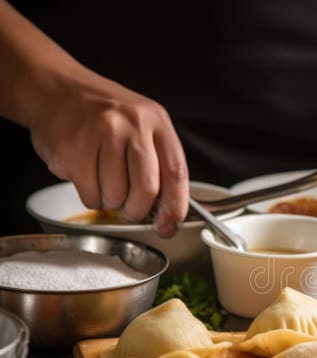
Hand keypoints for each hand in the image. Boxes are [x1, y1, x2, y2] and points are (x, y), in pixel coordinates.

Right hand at [28, 70, 188, 236]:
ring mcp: (101, 133)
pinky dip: (89, 196)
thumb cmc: (102, 113)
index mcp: (156, 120)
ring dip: (110, 202)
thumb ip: (158, 159)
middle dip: (137, 210)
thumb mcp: (141, 124)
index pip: (176, 172)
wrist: (55, 88)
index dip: (175, 206)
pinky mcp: (72, 147)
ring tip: (103, 183)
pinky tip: (85, 176)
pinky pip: (88, 193)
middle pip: (146, 189)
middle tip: (129, 210)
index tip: (169, 225)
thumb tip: (167, 209)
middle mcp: (131, 124)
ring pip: (115, 195)